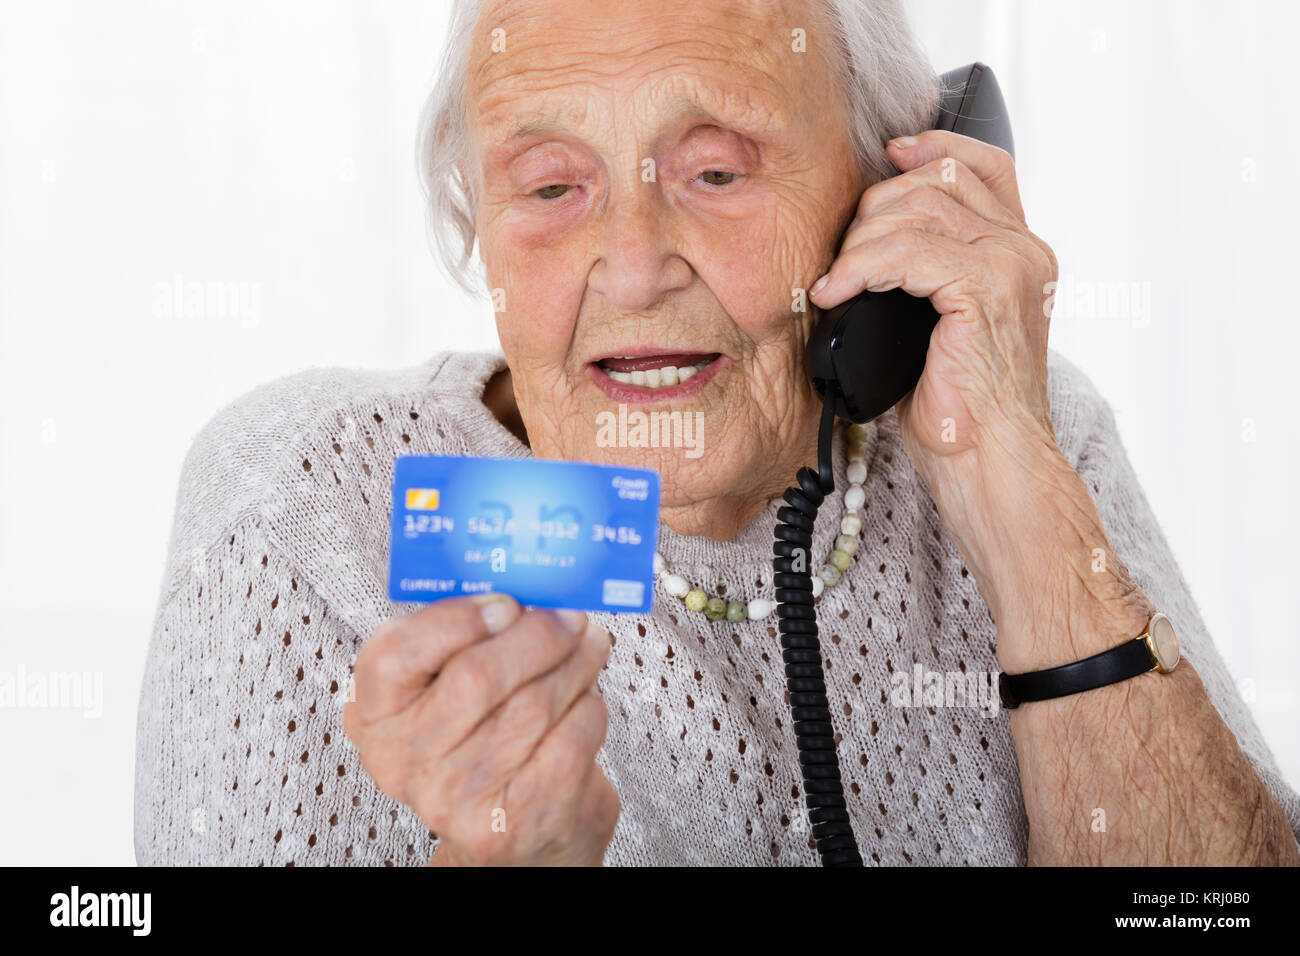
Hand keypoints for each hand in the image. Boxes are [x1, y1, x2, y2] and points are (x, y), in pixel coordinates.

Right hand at [343, 594, 619, 865]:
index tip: (506, 603)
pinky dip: (588, 710)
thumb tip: (523, 588)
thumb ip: (466, 639)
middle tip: (569, 617)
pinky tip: (585, 701)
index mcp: (378, 712)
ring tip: (588, 648)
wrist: (518, 834)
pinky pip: (568, 740)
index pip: (394, 655)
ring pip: (532, 705)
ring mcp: (456, 797)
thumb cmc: (484, 740)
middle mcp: (405, 760)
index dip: (457, 620)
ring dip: (574, 666)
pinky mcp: (512, 822)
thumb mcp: (448, 686)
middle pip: (476, 676)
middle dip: (538, 636)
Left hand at [807, 130, 1132, 666]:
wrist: (989, 467)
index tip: (886, 153)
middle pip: (937, 180)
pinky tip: (839, 291)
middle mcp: (1026, 252)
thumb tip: (857, 249)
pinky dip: (863, 265)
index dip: (933, 145)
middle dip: (872, 210)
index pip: (984, 165)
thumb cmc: (956, 414)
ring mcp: (1013, 267)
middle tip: (840, 260)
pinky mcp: (989, 291)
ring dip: (860, 243)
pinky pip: (911, 249)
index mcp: (1020, 255)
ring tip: (835, 284)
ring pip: (918, 210)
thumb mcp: (933, 329)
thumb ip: (919, 277)